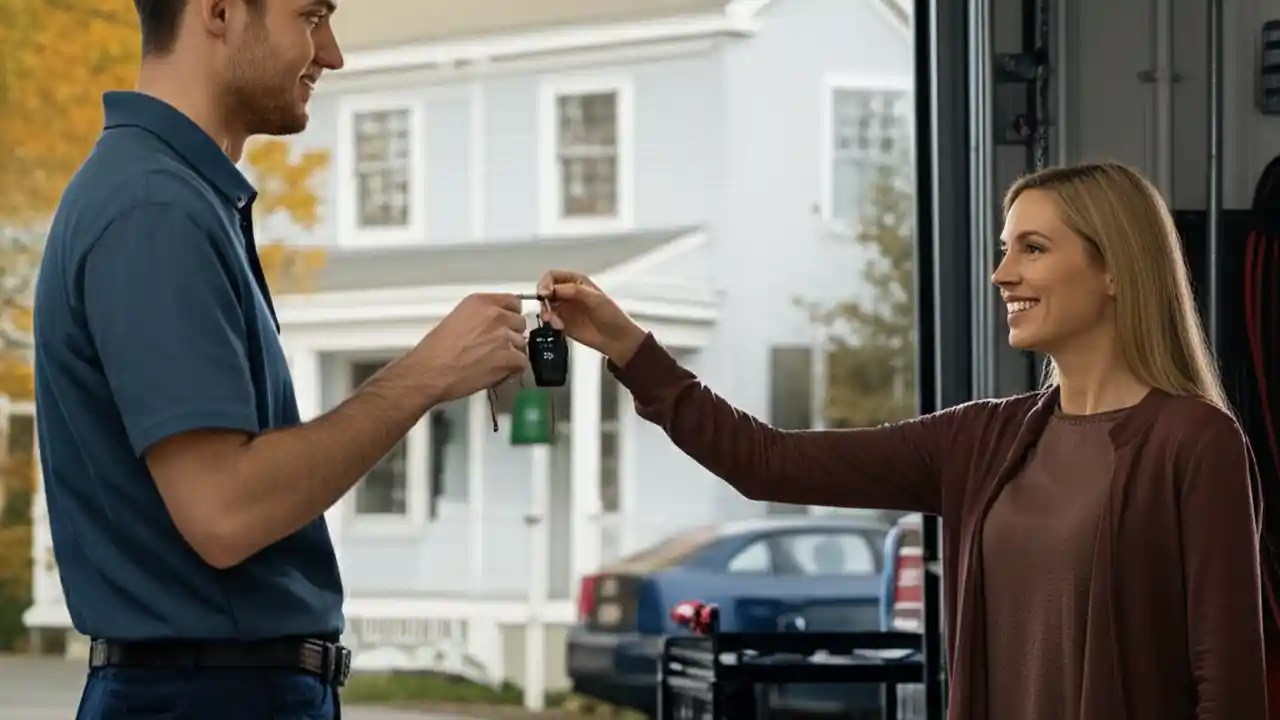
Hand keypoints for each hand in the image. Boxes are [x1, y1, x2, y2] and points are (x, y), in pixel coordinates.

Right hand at [413, 293, 528, 402]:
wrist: (431, 371)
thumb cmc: (436, 350)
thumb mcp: (457, 318)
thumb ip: (480, 317)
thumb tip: (492, 325)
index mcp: (482, 302)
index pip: (513, 302)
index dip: (511, 314)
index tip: (507, 322)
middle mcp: (496, 315)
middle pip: (519, 322)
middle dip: (511, 334)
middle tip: (496, 346)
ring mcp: (505, 336)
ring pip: (522, 344)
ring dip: (512, 352)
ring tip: (492, 361)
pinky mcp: (510, 358)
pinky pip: (522, 362)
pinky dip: (512, 369)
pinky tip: (496, 371)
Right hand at [535, 270, 646, 365]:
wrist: (616, 339)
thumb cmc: (612, 316)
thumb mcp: (595, 298)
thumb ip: (574, 290)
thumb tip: (554, 288)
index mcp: (576, 282)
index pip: (553, 276)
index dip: (546, 283)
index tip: (545, 293)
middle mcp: (568, 293)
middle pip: (545, 290)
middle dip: (543, 299)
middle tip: (547, 308)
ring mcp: (565, 308)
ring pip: (545, 306)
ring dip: (546, 313)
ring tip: (555, 321)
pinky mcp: (562, 322)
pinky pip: (549, 320)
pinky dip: (551, 323)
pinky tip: (560, 326)